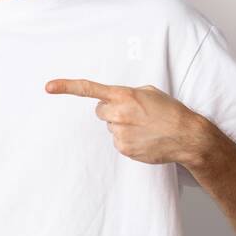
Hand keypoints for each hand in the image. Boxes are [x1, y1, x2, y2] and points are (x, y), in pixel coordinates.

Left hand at [44, 78, 209, 166]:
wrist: (187, 136)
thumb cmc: (170, 111)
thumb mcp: (149, 92)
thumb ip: (127, 93)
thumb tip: (114, 101)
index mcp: (124, 95)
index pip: (89, 89)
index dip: (67, 87)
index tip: (48, 87)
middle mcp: (118, 113)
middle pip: (100, 111)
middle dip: (113, 112)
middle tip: (134, 114)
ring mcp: (119, 133)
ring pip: (111, 127)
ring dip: (123, 126)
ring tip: (144, 127)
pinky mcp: (123, 148)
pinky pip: (117, 142)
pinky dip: (128, 140)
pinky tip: (144, 138)